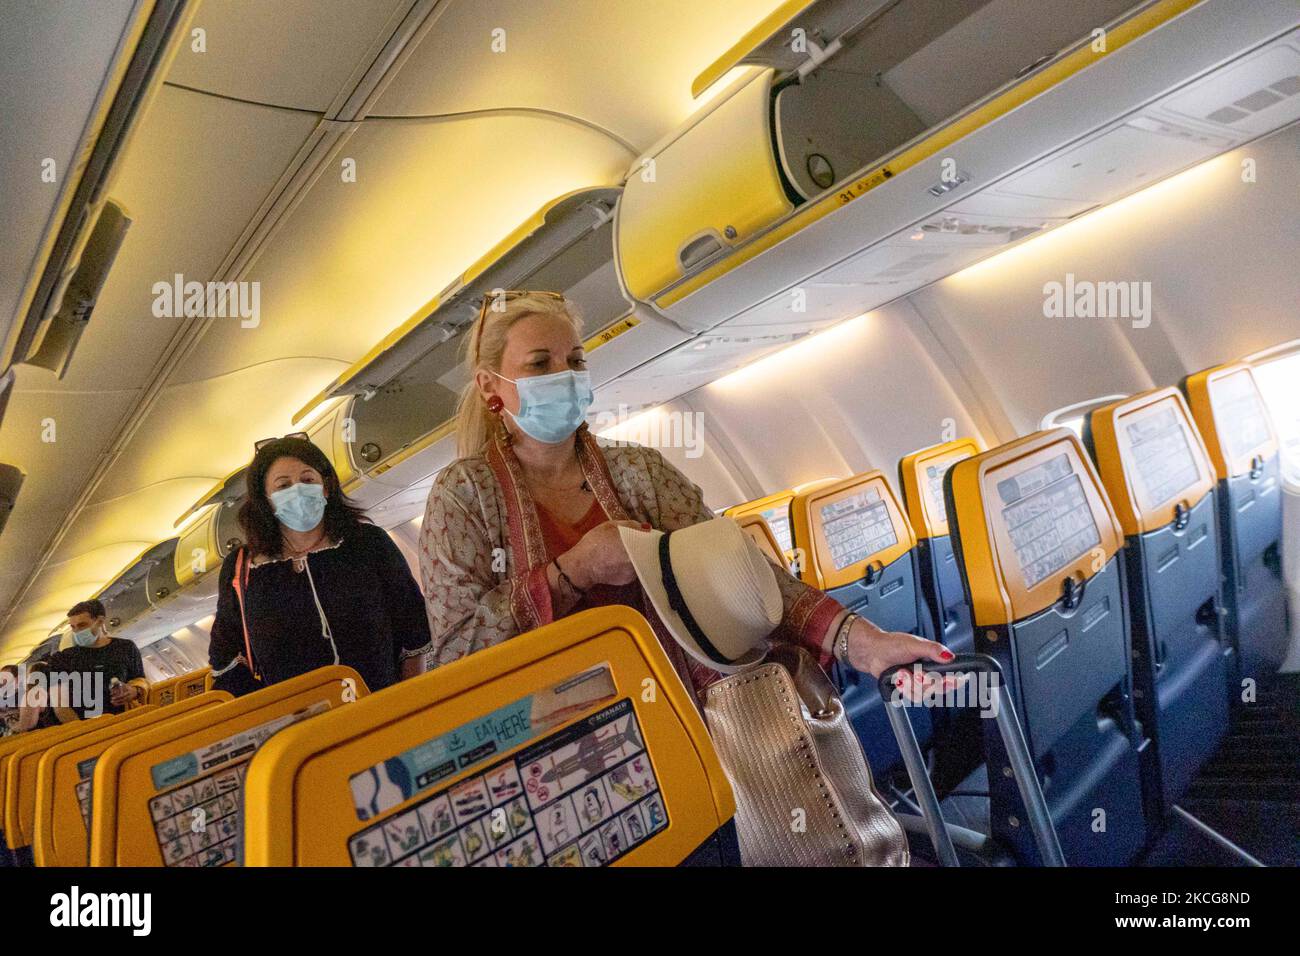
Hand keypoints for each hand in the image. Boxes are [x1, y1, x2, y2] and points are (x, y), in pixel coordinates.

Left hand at [109, 682, 136, 705]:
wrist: (135, 692)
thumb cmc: (128, 688)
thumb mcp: (126, 685)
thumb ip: (121, 683)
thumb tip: (115, 681)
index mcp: (129, 690)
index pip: (123, 692)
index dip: (118, 693)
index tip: (113, 694)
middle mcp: (129, 694)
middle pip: (123, 697)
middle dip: (117, 698)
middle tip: (111, 698)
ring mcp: (129, 698)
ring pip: (122, 701)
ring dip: (116, 701)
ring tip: (111, 701)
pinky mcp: (128, 701)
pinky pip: (122, 703)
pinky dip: (118, 704)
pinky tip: (114, 704)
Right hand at [563, 520, 646, 588]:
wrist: (582, 566)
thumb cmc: (594, 543)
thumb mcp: (610, 526)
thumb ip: (630, 525)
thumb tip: (647, 528)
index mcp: (634, 544)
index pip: (651, 540)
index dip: (649, 537)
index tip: (645, 534)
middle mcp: (638, 559)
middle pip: (648, 551)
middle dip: (644, 547)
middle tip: (635, 542)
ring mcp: (635, 571)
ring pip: (642, 561)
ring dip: (638, 556)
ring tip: (625, 552)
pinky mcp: (629, 580)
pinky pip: (635, 569)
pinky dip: (630, 565)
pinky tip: (620, 561)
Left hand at [843, 617, 962, 702]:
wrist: (872, 652)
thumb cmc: (891, 644)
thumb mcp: (914, 644)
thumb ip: (932, 649)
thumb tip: (949, 656)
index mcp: (932, 660)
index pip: (949, 674)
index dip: (954, 680)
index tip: (957, 680)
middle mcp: (926, 672)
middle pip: (938, 688)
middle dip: (927, 682)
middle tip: (919, 674)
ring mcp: (916, 682)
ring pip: (924, 694)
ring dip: (911, 684)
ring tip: (902, 671)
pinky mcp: (907, 689)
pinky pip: (912, 696)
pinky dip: (904, 688)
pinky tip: (899, 678)